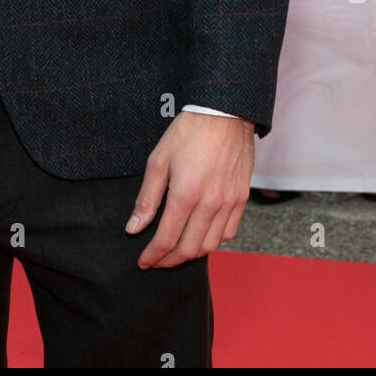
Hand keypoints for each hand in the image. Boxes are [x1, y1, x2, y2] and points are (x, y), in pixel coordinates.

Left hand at [125, 111, 253, 267]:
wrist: (224, 113)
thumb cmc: (188, 132)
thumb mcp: (158, 161)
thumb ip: (147, 199)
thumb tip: (134, 228)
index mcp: (185, 194)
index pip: (166, 239)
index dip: (153, 256)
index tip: (143, 262)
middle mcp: (210, 203)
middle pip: (189, 249)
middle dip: (169, 260)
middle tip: (157, 261)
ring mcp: (229, 202)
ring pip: (210, 245)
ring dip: (191, 253)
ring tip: (176, 251)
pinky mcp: (241, 198)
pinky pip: (228, 233)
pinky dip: (213, 242)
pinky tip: (201, 236)